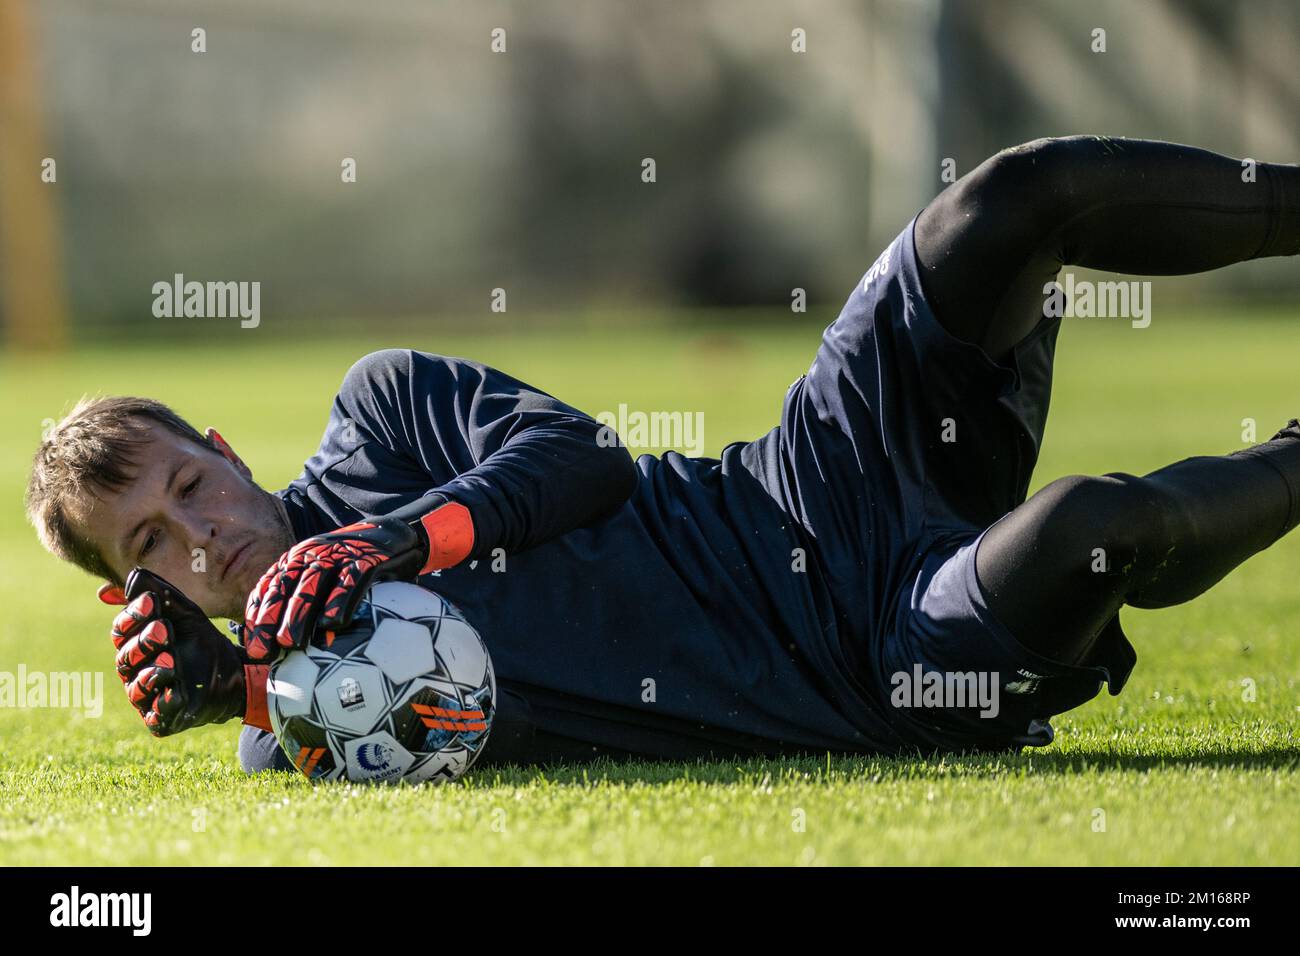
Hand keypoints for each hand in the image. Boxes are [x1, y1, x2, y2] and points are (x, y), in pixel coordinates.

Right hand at [105, 568, 265, 735]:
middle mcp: (134, 672)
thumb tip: (135, 574)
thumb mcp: (187, 615)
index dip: (133, 616)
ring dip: (152, 674)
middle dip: (144, 642)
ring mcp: (147, 697)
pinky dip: (164, 705)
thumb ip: (163, 596)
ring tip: (170, 661)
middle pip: (126, 658)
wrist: (235, 672)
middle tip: (164, 630)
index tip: (152, 601)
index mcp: (134, 644)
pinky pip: (156, 716)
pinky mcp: (163, 719)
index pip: (122, 631)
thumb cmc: (202, 641)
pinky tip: (176, 692)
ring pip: (137, 688)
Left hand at [242, 516, 427, 660]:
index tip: (253, 647)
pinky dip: (339, 602)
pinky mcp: (365, 559)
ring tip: (292, 643)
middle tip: (265, 650)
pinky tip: (332, 625)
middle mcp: (313, 554)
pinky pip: (349, 581)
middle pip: (285, 587)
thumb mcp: (322, 574)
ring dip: (299, 614)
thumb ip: (302, 598)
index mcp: (297, 559)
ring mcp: (339, 555)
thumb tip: (282, 642)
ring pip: (312, 584)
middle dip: (271, 620)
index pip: (269, 587)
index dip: (258, 617)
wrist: (389, 534)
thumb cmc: (350, 566)